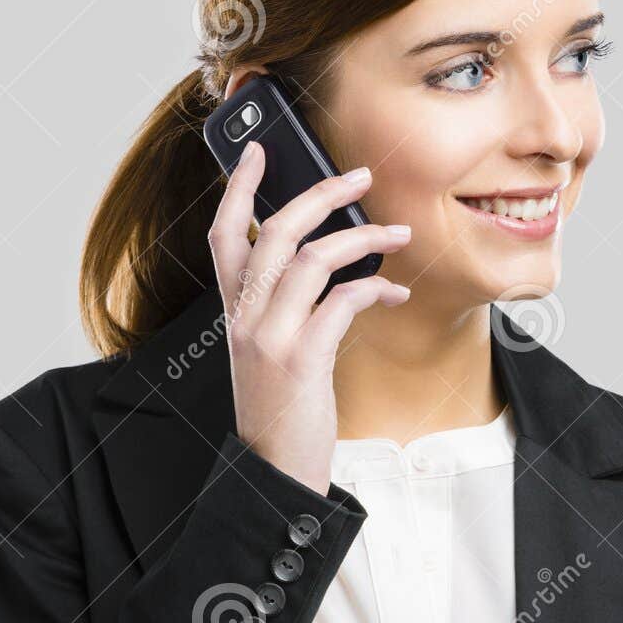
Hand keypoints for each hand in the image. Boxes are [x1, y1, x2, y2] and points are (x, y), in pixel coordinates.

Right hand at [207, 141, 411, 494]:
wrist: (276, 471)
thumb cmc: (281, 410)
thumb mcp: (271, 352)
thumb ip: (286, 308)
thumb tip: (332, 263)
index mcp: (234, 313)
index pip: (225, 235)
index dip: (239, 188)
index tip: (259, 151)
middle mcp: (244, 318)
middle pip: (274, 232)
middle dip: (320, 194)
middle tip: (359, 177)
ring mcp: (269, 337)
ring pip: (310, 259)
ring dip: (362, 239)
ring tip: (398, 235)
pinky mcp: (301, 360)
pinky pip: (340, 302)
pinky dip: (373, 289)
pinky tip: (394, 294)